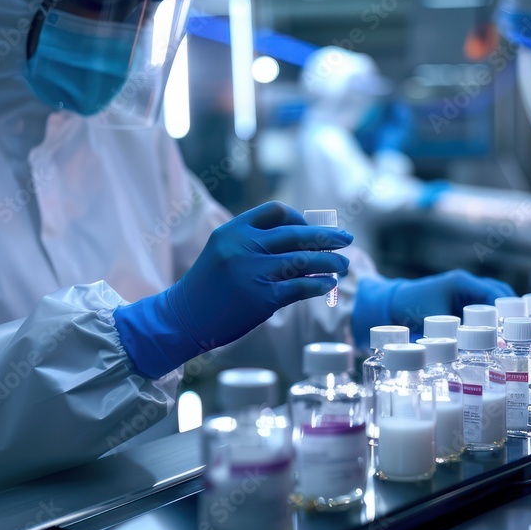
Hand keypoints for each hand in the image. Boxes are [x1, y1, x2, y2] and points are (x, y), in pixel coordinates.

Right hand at [115, 201, 351, 377]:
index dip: (300, 218)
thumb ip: (254, 242)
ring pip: (304, 260)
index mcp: (233, 230)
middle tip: (347, 239)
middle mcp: (244, 246)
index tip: (311, 230)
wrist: (183, 318)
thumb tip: (301, 240)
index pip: (276, 211)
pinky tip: (328, 285)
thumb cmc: (209, 286)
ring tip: (344, 265)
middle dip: (327, 236)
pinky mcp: (262, 298)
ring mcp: (253, 272)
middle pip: (297, 234)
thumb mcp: (224, 251)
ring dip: (330, 261)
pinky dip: (319, 285)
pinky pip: (301, 287)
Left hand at [389, 270, 514, 332]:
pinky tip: (495, 334)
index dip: (508, 310)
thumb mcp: (437, 322)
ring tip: (511, 335)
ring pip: (492, 300)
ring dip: (501, 315)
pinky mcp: (459, 302)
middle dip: (510, 311)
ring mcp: (463, 292)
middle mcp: (466, 284)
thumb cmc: (410, 308)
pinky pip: (481, 307)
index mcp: (462, 283)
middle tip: (519, 333)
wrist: (388, 305)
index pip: (496, 293)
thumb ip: (462, 334)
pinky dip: (489, 318)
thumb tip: (490, 347)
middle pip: (499, 294)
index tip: (516, 328)